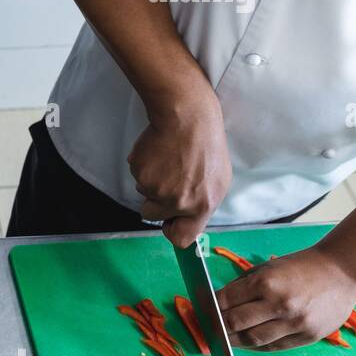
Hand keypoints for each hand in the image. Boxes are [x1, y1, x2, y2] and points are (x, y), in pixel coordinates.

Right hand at [129, 89, 231, 248]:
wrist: (187, 118)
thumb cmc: (206, 145)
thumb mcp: (218, 180)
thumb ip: (201, 203)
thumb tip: (187, 216)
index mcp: (202, 205)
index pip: (181, 238)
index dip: (171, 231)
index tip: (168, 223)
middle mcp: (178, 201)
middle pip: (153, 215)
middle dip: (155, 201)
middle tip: (167, 179)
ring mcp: (156, 188)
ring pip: (144, 192)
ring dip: (152, 180)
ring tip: (168, 160)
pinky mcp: (140, 172)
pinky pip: (137, 175)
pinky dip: (144, 166)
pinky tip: (158, 152)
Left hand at [216, 247, 355, 349]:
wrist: (342, 272)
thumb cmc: (301, 267)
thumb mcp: (268, 268)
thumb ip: (243, 286)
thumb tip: (215, 302)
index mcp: (265, 281)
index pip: (225, 301)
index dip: (208, 309)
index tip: (200, 313)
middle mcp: (279, 303)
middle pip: (234, 323)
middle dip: (216, 327)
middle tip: (206, 330)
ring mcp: (295, 322)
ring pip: (252, 339)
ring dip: (233, 342)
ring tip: (222, 340)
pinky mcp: (308, 336)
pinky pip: (274, 347)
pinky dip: (255, 347)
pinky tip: (245, 344)